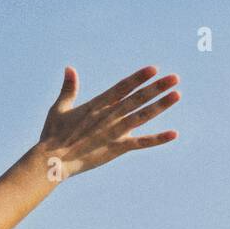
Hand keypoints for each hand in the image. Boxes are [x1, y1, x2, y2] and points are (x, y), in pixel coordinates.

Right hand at [37, 65, 179, 179]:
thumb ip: (68, 89)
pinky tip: (174, 133)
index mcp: (95, 105)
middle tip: (174, 78)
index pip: (122, 88)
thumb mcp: (59, 108)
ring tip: (176, 95)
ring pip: (142, 116)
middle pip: (137, 99)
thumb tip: (69, 68)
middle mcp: (108, 116)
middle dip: (156, 88)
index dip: (138, 78)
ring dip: (160, 106)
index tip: (153, 69)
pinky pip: (140, 143)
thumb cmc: (53, 134)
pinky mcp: (116, 148)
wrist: (52, 160)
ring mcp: (114, 132)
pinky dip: (157, 139)